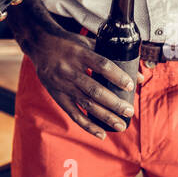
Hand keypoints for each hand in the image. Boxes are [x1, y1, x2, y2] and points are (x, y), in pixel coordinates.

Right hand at [24, 26, 140, 137]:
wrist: (40, 44)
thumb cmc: (69, 43)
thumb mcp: (88, 42)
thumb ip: (111, 56)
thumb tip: (137, 76)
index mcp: (79, 53)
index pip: (101, 65)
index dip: (117, 76)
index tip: (130, 85)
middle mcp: (70, 70)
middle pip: (95, 90)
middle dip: (114, 103)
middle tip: (129, 111)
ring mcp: (63, 85)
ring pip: (86, 104)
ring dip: (105, 116)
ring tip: (121, 125)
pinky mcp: (58, 96)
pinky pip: (73, 113)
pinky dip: (87, 125)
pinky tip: (101, 134)